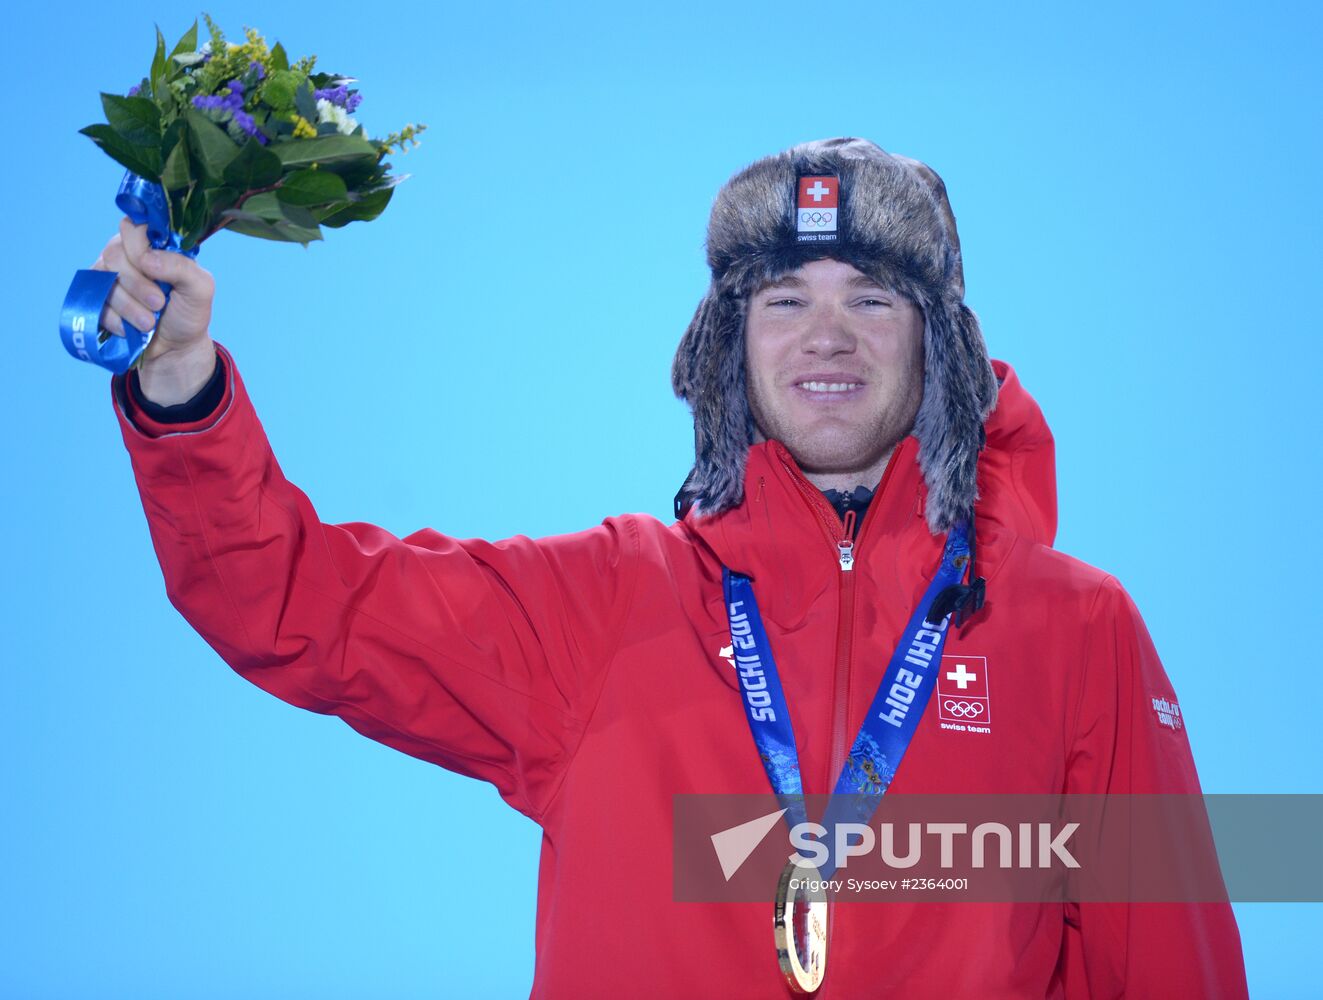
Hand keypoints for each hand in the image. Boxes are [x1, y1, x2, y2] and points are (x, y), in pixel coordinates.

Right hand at [91, 216, 216, 402]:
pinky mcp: (96, 298)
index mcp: (153, 245)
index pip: (133, 225)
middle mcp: (127, 255)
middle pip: (115, 253)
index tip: (152, 268)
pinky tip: (132, 328)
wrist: (175, 350)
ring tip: (149, 322)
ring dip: (129, 306)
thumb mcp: (200, 288)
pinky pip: (94, 302)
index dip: (138, 245)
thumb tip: (146, 259)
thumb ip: (181, 266)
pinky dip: (116, 319)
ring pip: (104, 279)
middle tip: (159, 303)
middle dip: (137, 283)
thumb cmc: (188, 313)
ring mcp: (108, 276)